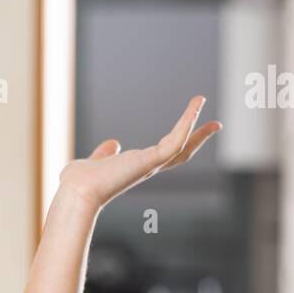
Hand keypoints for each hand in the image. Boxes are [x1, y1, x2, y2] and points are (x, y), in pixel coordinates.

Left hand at [57, 95, 220, 213]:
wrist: (77, 191)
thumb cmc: (80, 182)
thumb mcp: (95, 161)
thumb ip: (104, 154)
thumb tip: (113, 144)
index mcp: (136, 167)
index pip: (165, 154)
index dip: (179, 141)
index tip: (190, 129)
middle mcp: (147, 168)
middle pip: (181, 152)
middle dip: (198, 138)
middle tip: (216, 125)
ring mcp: (150, 165)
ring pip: (181, 144)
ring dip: (193, 123)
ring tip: (201, 101)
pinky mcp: (151, 161)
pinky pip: (175, 141)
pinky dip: (187, 123)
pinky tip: (194, 107)